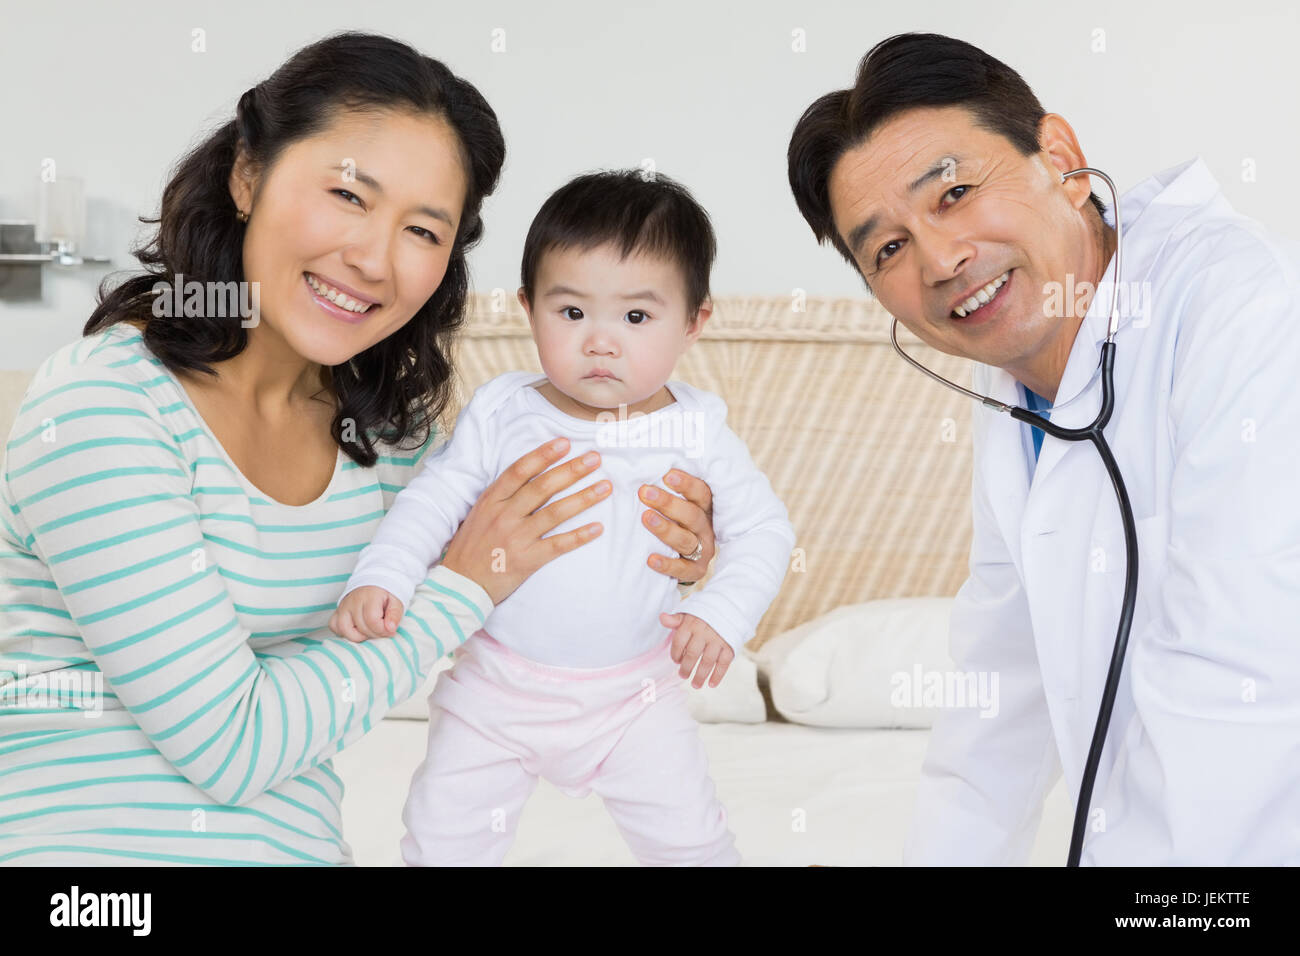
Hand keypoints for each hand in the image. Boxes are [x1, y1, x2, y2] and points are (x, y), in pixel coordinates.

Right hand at [329, 586, 403, 642]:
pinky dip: (344, 632)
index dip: (382, 630)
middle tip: (382, 630)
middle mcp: (353, 600)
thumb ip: (394, 615)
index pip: (372, 620)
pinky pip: (334, 626)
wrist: (373, 585)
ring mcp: (342, 606)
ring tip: (369, 631)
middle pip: (361, 627)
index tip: (389, 630)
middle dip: (374, 634)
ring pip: (344, 629)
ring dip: (358, 636)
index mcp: (369, 596)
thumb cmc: (385, 596)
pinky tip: (357, 630)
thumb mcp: (396, 602)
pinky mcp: (337, 612)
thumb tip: (390, 629)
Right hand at [439, 437, 610, 605]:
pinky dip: (579, 536)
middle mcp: (505, 515)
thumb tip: (529, 474)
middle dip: (571, 470)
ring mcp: (517, 537)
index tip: (564, 443)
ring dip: (583, 498)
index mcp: (491, 500)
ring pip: (556, 512)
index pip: (520, 470)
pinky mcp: (527, 560)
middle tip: (594, 458)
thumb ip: (502, 496)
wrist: (460, 584)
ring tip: (605, 487)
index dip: (543, 455)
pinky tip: (598, 528)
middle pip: (543, 487)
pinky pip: (558, 544)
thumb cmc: (470, 547)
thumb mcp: (479, 513)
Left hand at [640, 469, 715, 584]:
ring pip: (686, 540)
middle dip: (668, 503)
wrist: (682, 562)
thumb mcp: (674, 507)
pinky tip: (650, 559)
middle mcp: (705, 528)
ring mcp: (702, 550)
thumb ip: (662, 491)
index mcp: (703, 509)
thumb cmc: (673, 524)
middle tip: (644, 492)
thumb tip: (638, 471)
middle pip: (692, 515)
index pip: (701, 493)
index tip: (667, 474)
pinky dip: (667, 564)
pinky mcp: (696, 571)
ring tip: (646, 518)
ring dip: (666, 529)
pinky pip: (683, 569)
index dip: (686, 484)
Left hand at [660, 611, 732, 687]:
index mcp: (692, 624)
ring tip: (695, 685)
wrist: (728, 609)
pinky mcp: (729, 646)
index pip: (679, 641)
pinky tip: (711, 684)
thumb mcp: (688, 614)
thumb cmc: (703, 616)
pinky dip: (718, 675)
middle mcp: (704, 632)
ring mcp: (718, 640)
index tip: (676, 661)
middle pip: (692, 654)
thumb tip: (662, 618)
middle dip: (686, 668)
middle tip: (682, 676)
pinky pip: (724, 663)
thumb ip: (675, 620)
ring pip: (708, 661)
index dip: (675, 653)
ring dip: (700, 676)